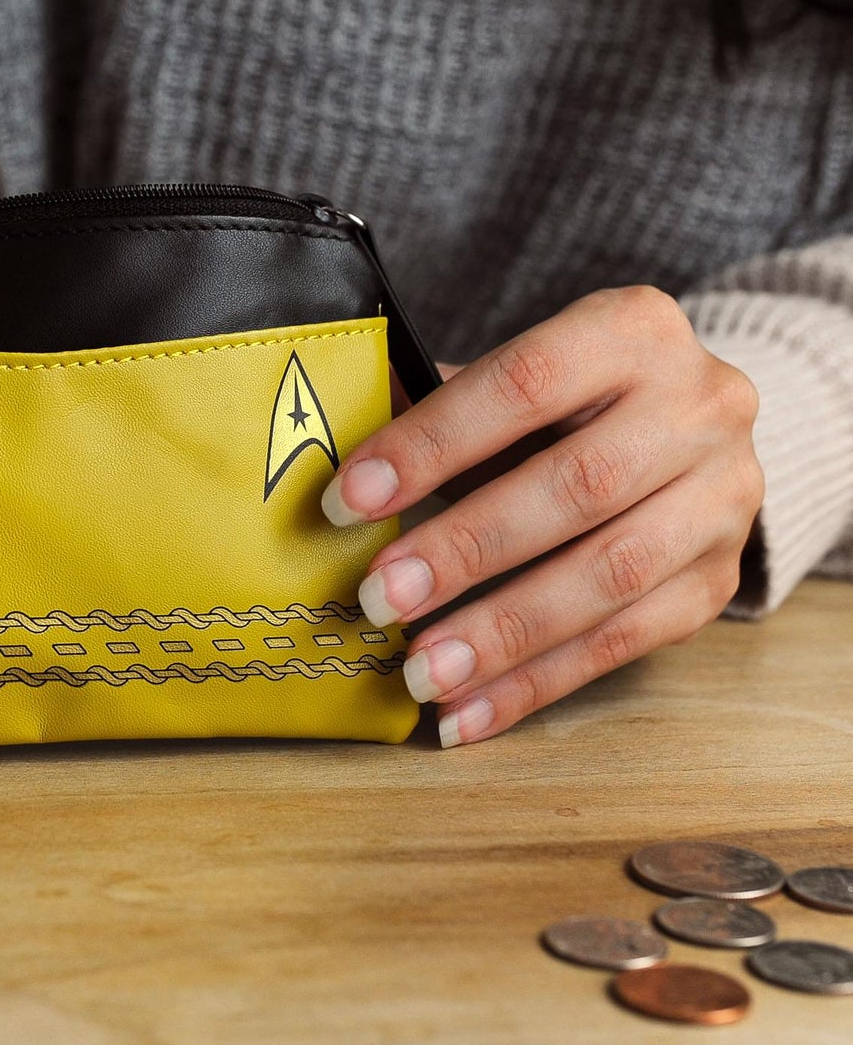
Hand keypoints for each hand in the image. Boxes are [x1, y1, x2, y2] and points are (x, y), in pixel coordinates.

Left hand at [323, 286, 763, 745]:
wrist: (689, 428)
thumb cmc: (564, 402)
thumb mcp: (511, 379)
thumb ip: (432, 404)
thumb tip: (322, 438)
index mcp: (632, 330)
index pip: (525, 382)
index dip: (433, 444)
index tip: (348, 500)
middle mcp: (700, 406)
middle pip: (578, 486)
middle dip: (466, 549)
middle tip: (378, 598)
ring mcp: (723, 498)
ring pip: (610, 575)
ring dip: (503, 634)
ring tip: (419, 671)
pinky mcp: (716, 580)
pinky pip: (625, 643)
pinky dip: (535, 684)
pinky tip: (465, 714)